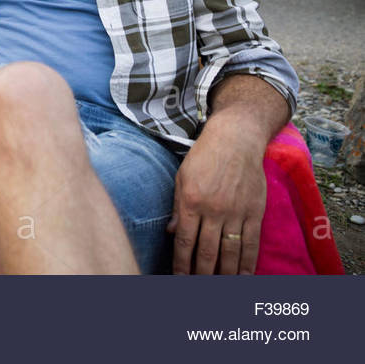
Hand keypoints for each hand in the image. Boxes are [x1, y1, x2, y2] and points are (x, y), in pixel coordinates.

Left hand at [169, 117, 266, 273]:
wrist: (236, 139)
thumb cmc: (204, 156)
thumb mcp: (182, 177)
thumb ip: (178, 207)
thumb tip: (173, 234)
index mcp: (192, 201)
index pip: (185, 242)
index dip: (182, 264)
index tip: (180, 279)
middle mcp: (214, 210)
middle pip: (207, 252)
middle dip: (202, 274)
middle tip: (199, 289)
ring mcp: (236, 212)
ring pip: (231, 252)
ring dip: (225, 274)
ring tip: (220, 288)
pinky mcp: (255, 212)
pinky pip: (251, 243)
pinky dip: (248, 263)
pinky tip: (245, 276)